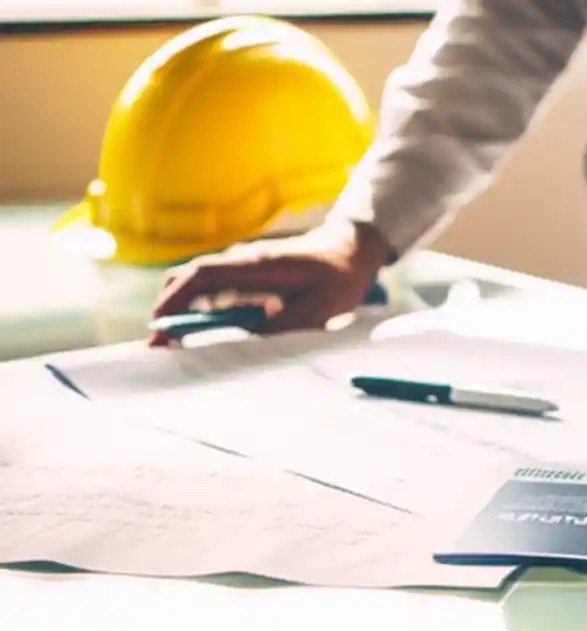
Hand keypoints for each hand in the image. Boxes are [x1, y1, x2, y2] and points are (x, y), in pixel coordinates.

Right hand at [148, 221, 392, 346]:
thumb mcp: (321, 308)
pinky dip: (202, 310)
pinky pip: (215, 290)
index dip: (176, 300)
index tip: (159, 327)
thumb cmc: (337, 278)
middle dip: (169, 309)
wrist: (349, 250)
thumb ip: (286, 324)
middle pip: (189, 278)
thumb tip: (248, 341)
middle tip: (160, 346)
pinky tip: (205, 335)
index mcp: (256, 266)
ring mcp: (241, 266)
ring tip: (177, 346)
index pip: (202, 276)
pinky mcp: (246, 274)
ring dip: (184, 312)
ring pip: (198, 284)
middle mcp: (242, 261)